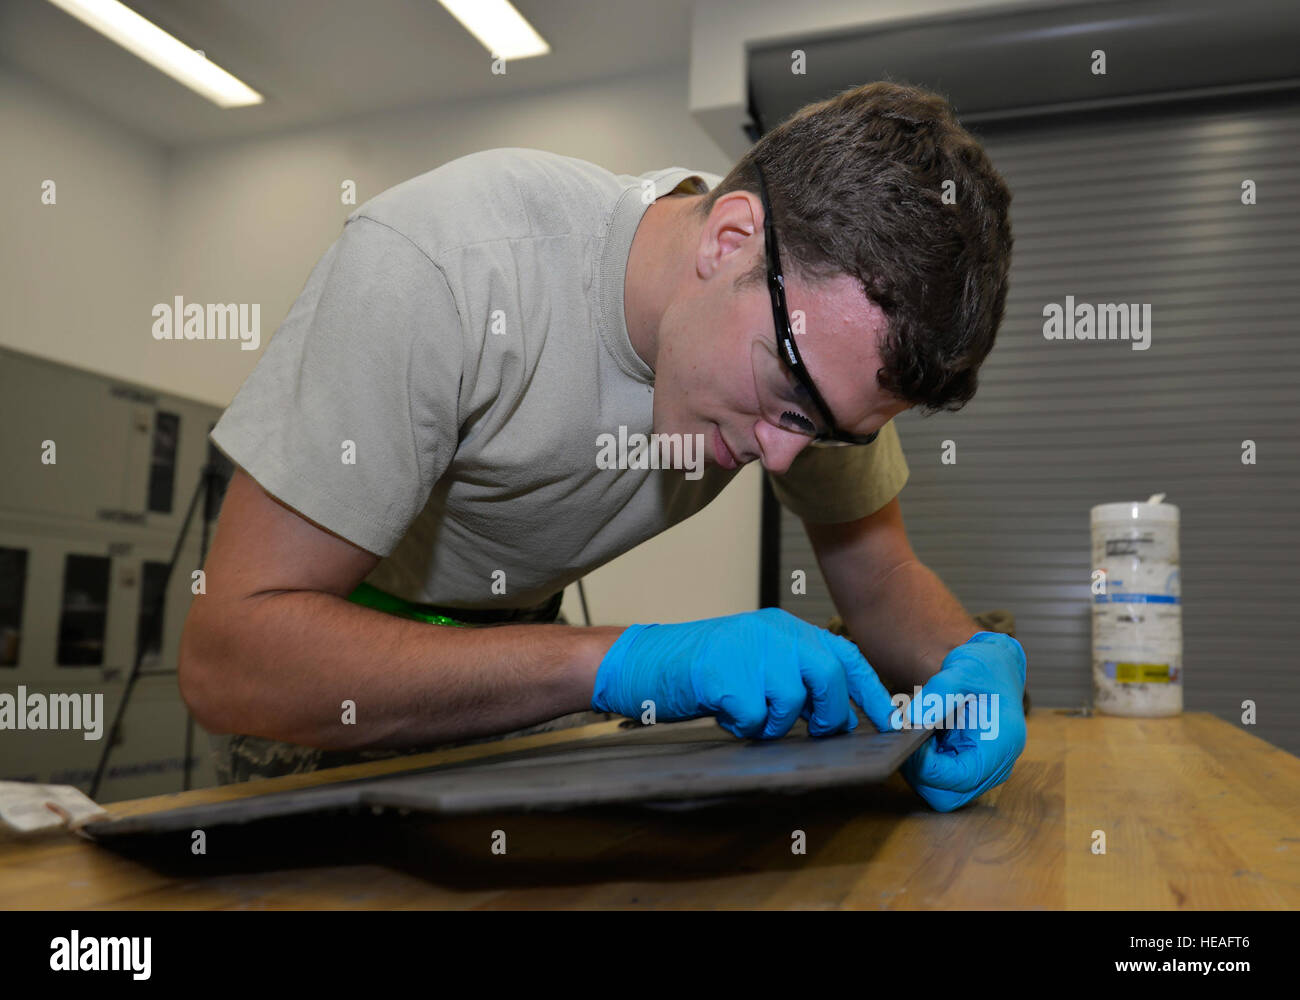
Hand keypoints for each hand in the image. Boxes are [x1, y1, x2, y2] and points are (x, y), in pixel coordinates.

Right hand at [592, 607, 896, 739]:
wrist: (641, 660)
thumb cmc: (699, 667)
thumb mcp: (755, 658)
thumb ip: (794, 675)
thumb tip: (839, 715)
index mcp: (783, 627)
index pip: (844, 655)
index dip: (872, 692)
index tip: (894, 721)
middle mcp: (772, 632)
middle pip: (827, 677)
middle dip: (826, 714)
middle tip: (810, 731)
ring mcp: (748, 650)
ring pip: (791, 703)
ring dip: (772, 723)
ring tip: (743, 713)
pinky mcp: (724, 674)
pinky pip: (755, 717)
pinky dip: (741, 726)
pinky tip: (722, 711)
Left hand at [898, 631, 1027, 811]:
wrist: (996, 664)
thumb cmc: (984, 666)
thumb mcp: (962, 670)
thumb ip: (936, 696)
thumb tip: (906, 721)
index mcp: (1001, 745)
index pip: (961, 778)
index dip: (927, 767)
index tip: (907, 740)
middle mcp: (995, 766)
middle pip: (948, 796)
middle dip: (919, 774)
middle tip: (904, 741)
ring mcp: (981, 769)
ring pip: (939, 791)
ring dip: (918, 769)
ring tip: (911, 733)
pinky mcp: (967, 765)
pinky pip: (938, 779)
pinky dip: (922, 763)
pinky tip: (917, 735)